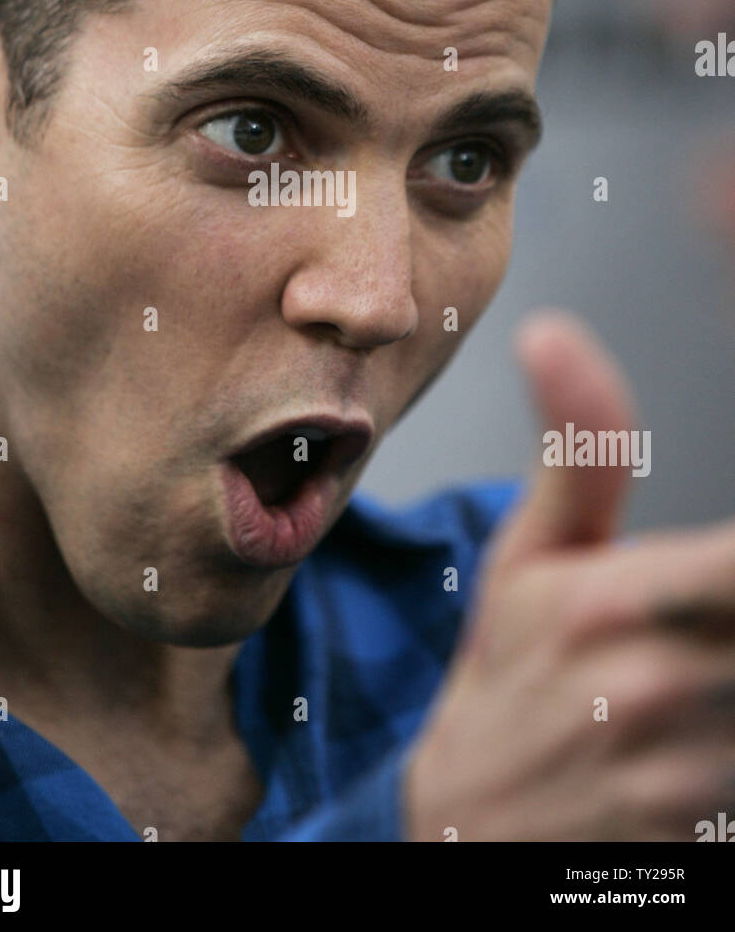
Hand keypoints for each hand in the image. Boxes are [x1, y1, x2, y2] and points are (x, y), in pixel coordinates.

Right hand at [404, 310, 734, 840]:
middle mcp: (654, 690)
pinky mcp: (697, 843)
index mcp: (614, 601)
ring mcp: (681, 781)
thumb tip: (552, 333)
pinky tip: (698, 749)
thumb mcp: (528, 556)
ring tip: (697, 694)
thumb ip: (579, 448)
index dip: (732, 566)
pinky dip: (734, 768)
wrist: (468, 827)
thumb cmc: (504, 680)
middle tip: (696, 622)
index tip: (715, 572)